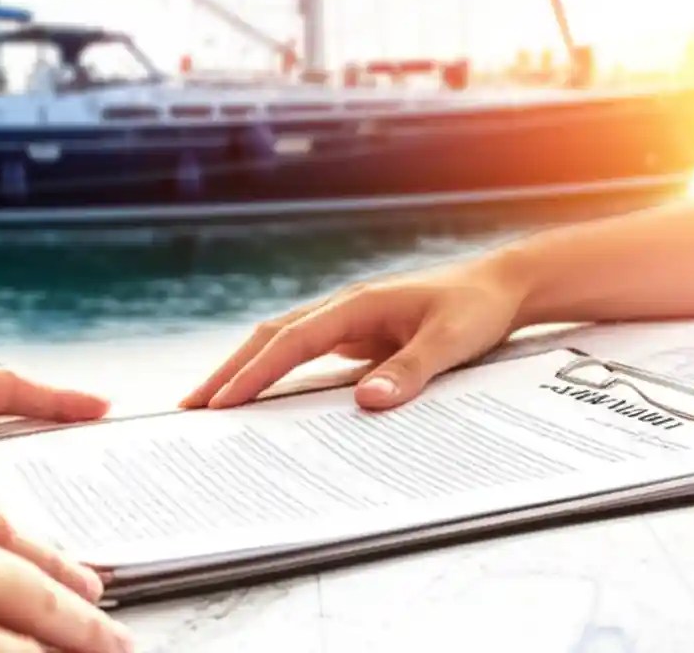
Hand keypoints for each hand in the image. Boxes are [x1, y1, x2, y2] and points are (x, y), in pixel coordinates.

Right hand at [183, 255, 528, 410]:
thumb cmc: (477, 309)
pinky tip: (262, 401)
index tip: (222, 402)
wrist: (501, 287)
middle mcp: (343, 309)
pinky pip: (303, 355)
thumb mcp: (452, 341)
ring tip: (211, 405)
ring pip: (281, 343)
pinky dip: (275, 374)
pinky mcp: (356, 336)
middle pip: (270, 337)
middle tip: (192, 407)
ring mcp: (346, 322)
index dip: (255, 372)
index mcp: (357, 305)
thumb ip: (410, 370)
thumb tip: (365, 403)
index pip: (292, 342)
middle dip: (230, 371)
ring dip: (246, 370)